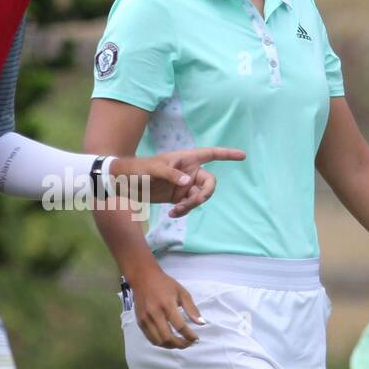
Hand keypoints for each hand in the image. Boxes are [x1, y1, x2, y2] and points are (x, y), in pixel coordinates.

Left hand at [110, 148, 245, 217]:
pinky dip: (184, 211)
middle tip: (193, 203)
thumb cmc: (138, 169)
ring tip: (176, 211)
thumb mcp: (153, 169)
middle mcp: (189, 171)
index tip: (243, 156)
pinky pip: (189, 205)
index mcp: (186, 158)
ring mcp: (184, 185)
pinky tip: (172, 214)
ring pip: (199, 197)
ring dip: (192, 206)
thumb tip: (188, 184)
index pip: (211, 154)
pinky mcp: (178, 197)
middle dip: (205, 194)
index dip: (227, 154)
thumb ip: (171, 175)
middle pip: (210, 183)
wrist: (125, 183)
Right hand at [127, 267, 204, 348]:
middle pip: (168, 338)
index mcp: (167, 305)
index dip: (189, 336)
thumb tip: (201, 323)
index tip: (196, 338)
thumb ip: (192, 308)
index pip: (180, 326)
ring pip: (158, 341)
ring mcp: (145, 319)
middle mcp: (154, 313)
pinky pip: (150, 338)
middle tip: (188, 343)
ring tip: (179, 343)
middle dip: (181, 344)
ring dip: (171, 346)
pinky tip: (168, 340)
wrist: (143, 278)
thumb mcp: (182, 292)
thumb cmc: (165, 284)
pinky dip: (161, 343)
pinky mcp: (139, 322)